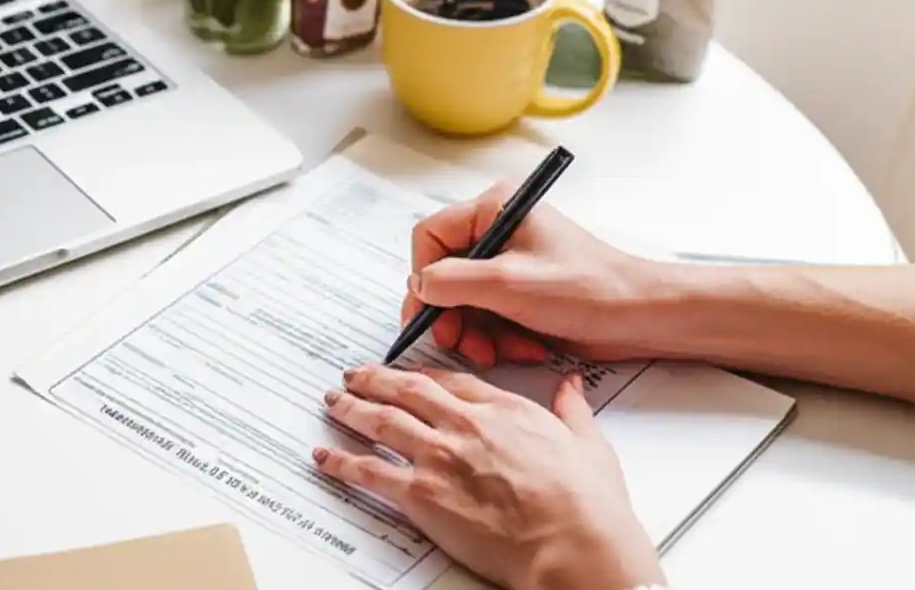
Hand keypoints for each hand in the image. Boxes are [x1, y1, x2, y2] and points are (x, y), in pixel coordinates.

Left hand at [312, 364, 664, 589]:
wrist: (570, 542)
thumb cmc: (584, 502)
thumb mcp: (587, 441)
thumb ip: (572, 409)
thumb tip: (571, 386)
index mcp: (502, 409)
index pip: (450, 381)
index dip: (421, 374)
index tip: (406, 373)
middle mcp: (464, 426)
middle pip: (406, 391)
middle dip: (374, 379)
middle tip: (354, 375)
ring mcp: (439, 457)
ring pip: (380, 421)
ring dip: (351, 409)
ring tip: (333, 402)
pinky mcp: (421, 494)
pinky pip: (370, 471)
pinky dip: (342, 461)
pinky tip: (327, 456)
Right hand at [403, 181, 675, 367]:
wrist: (638, 316)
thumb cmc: (587, 288)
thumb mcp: (507, 283)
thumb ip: (451, 281)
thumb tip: (418, 287)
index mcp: (495, 208)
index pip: (430, 237)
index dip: (424, 278)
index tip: (428, 313)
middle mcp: (499, 230)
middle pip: (444, 275)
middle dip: (452, 315)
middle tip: (459, 343)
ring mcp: (510, 264)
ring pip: (463, 303)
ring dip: (477, 334)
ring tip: (498, 351)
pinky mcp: (521, 293)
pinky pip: (487, 318)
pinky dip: (498, 339)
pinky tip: (523, 348)